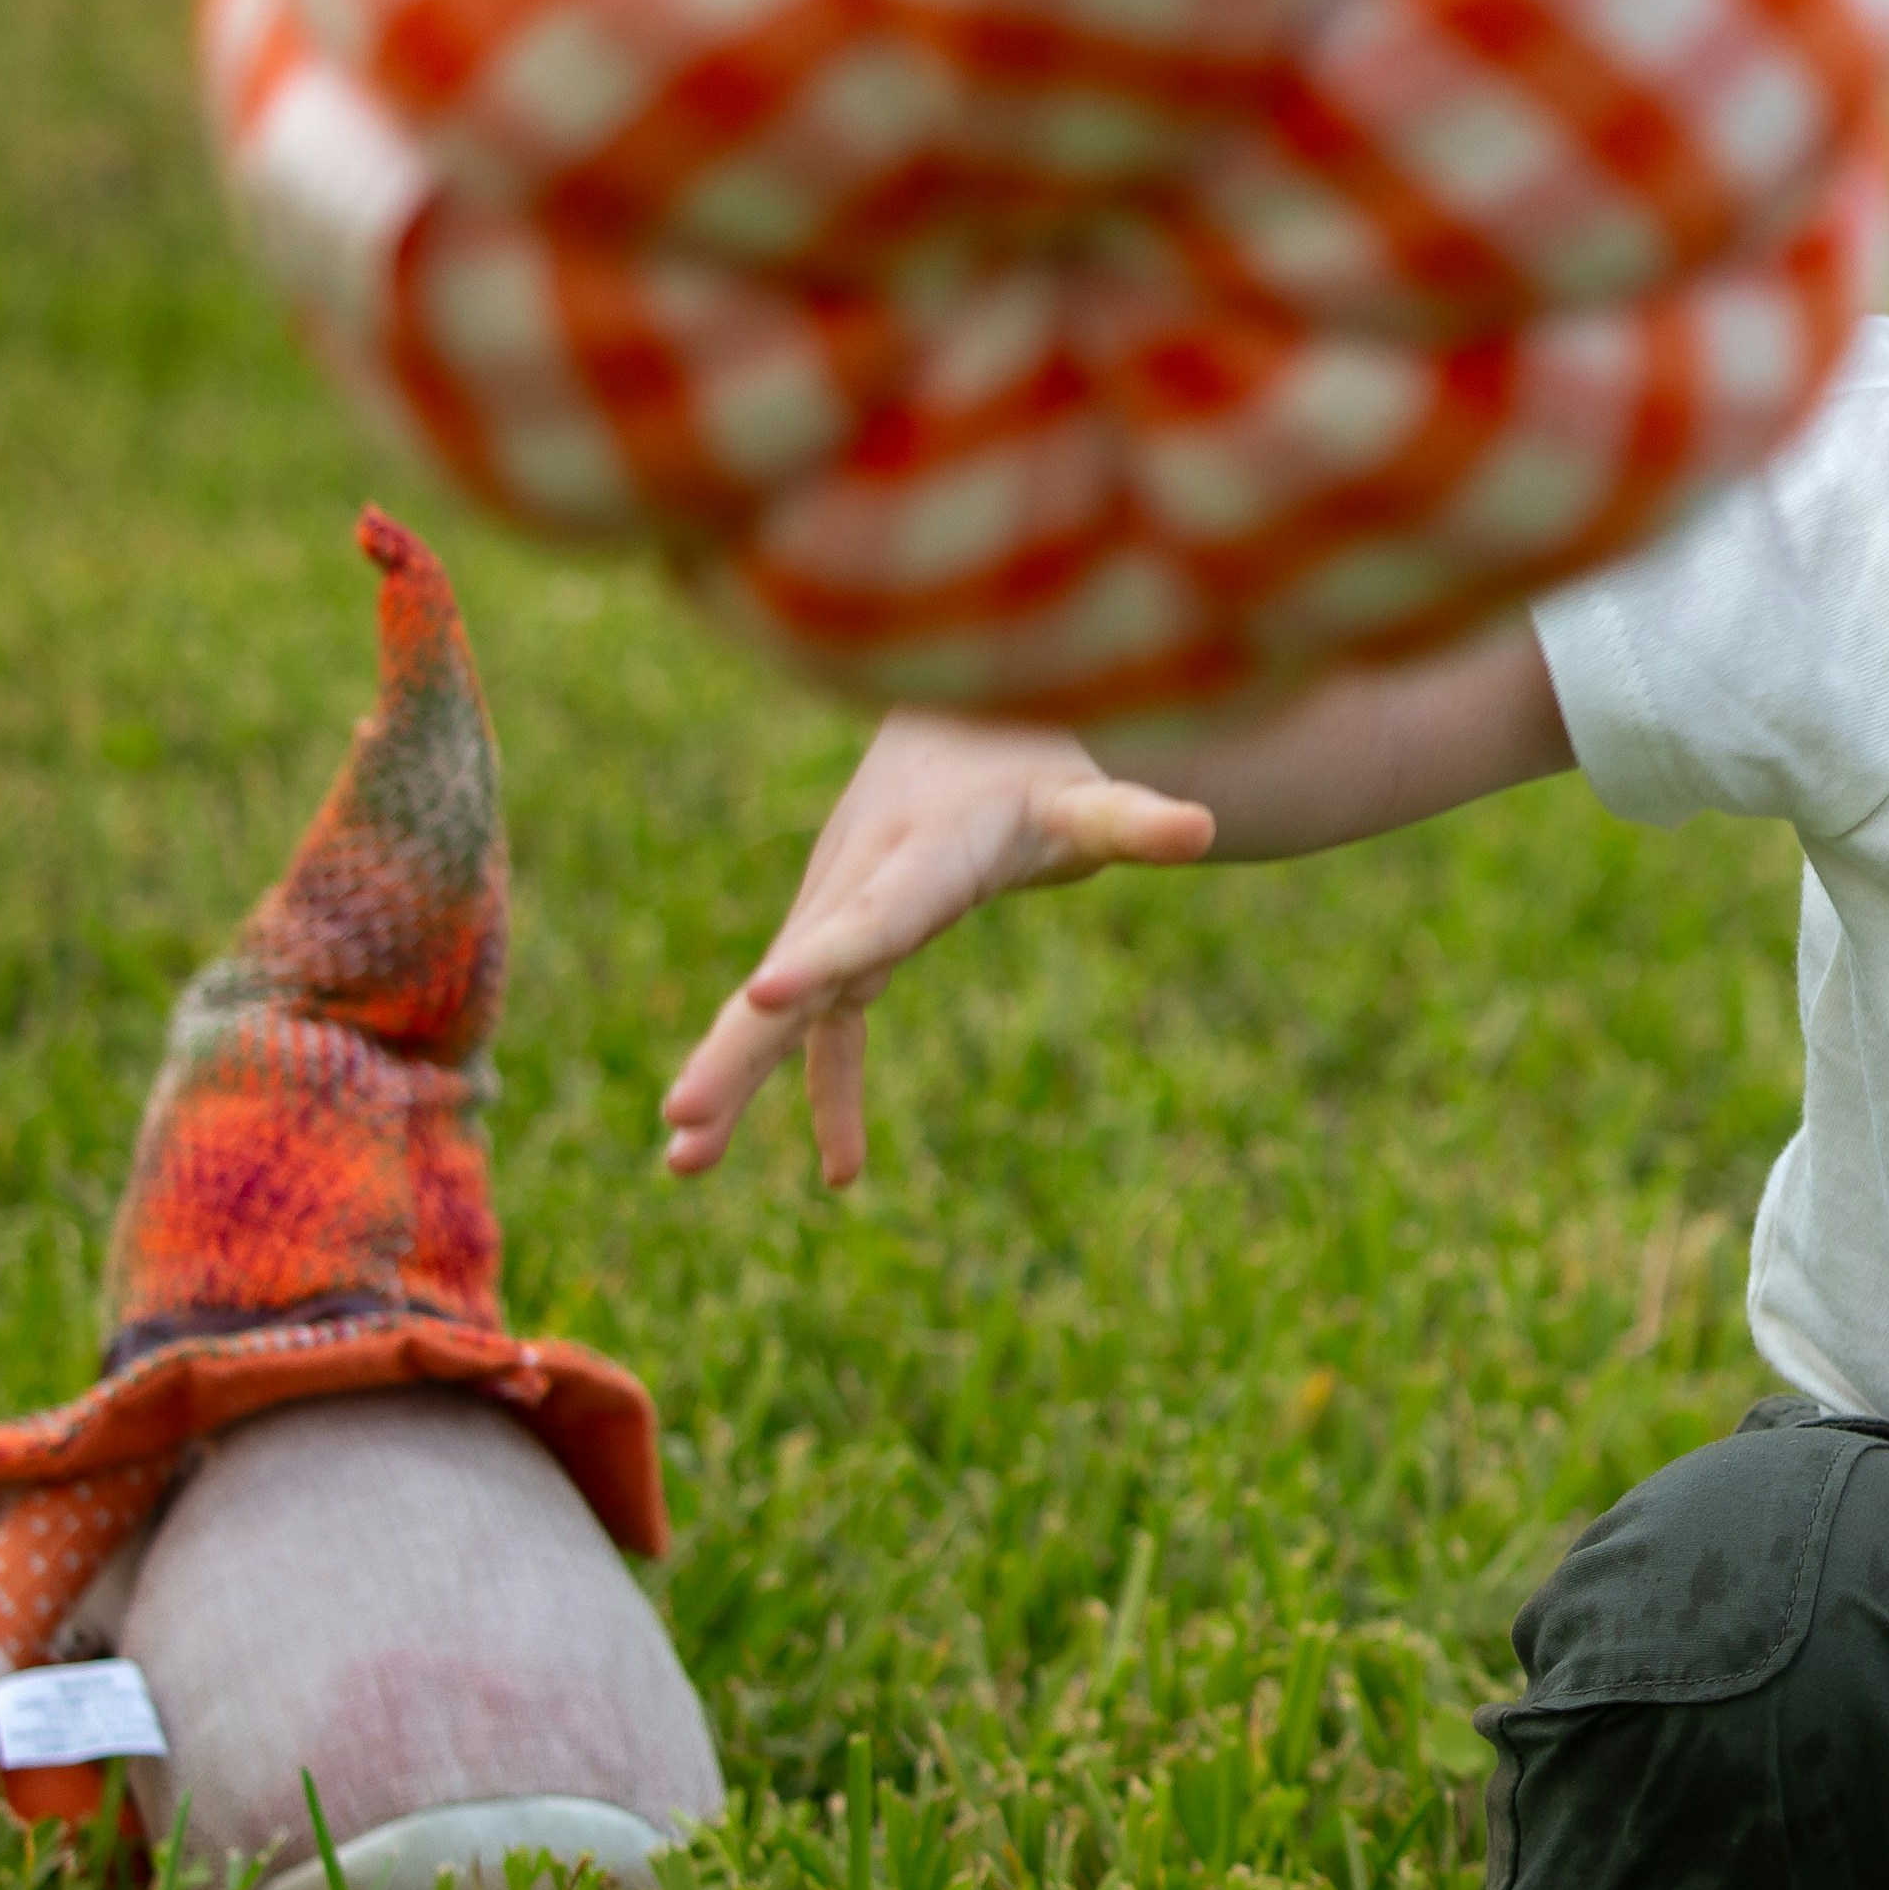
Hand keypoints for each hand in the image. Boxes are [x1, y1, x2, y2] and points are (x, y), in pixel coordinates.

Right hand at [659, 712, 1214, 1184]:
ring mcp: (840, 918)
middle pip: (791, 977)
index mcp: (914, 854)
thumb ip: (1134, 819)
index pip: (867, 912)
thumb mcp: (1087, 796)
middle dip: (735, 1047)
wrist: (962, 717)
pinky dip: (826, 1094)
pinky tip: (844, 1172)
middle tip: (680, 1118)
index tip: (766, 990)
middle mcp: (856, 888)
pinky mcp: (848, 945)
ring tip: (682, 1163)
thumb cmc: (1032, 759)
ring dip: (731, 1082)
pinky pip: (829, 1033)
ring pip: (777, 1010)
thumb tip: (1207, 828)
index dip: (822, 954)